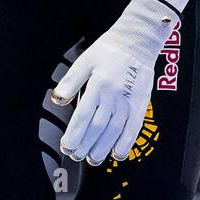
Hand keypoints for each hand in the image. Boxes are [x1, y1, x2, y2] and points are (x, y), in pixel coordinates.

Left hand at [51, 0, 179, 164]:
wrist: (138, 40)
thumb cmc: (109, 50)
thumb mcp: (85, 60)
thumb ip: (70, 82)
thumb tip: (58, 100)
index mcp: (98, 85)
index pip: (82, 116)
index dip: (74, 135)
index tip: (67, 145)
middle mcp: (113, 95)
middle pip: (97, 128)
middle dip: (85, 146)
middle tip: (76, 155)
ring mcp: (128, 101)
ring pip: (114, 132)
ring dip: (102, 149)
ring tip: (93, 158)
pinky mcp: (141, 103)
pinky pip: (133, 128)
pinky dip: (125, 143)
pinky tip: (117, 153)